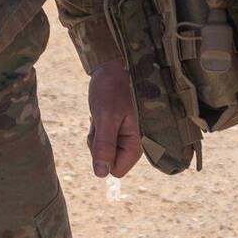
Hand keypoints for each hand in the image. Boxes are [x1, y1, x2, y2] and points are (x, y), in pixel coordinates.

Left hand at [86, 60, 141, 177]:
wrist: (111, 63)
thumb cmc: (111, 87)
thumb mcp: (105, 116)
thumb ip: (104, 145)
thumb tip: (101, 174)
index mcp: (139, 141)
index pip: (116, 171)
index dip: (103, 156)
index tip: (103, 131)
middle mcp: (137, 141)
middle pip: (109, 161)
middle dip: (99, 142)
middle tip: (102, 118)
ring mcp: (130, 135)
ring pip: (105, 151)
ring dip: (98, 134)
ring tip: (102, 111)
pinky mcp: (123, 128)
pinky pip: (105, 139)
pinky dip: (99, 127)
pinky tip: (103, 111)